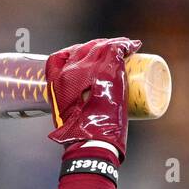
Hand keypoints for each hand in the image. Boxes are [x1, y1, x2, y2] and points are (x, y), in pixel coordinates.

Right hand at [45, 36, 141, 161]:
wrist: (89, 143)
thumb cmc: (77, 135)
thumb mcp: (63, 116)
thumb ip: (66, 108)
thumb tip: (76, 109)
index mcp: (56, 81)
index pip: (62, 57)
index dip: (74, 54)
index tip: (84, 57)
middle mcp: (70, 70)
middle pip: (84, 49)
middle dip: (96, 48)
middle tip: (108, 54)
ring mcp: (90, 69)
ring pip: (101, 47)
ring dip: (111, 45)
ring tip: (122, 49)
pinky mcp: (108, 71)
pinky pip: (118, 49)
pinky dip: (126, 45)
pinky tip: (133, 46)